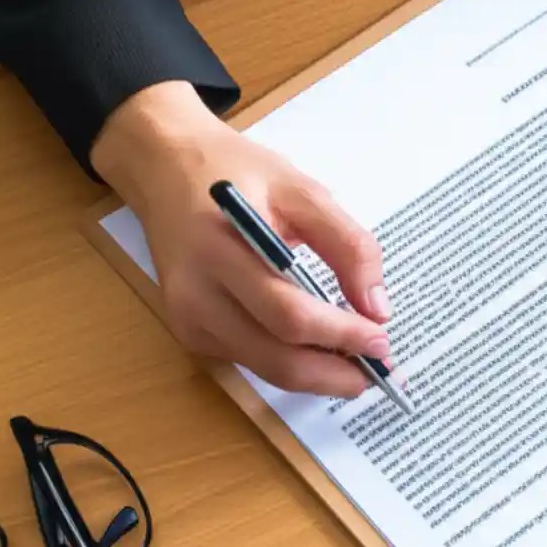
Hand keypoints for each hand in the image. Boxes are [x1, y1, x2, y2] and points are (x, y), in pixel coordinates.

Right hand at [90, 81, 391, 397]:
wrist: (165, 169)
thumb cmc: (237, 173)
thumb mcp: (301, 190)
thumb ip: (347, 244)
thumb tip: (376, 308)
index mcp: (221, 250)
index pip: (289, 315)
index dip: (341, 336)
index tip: (382, 339)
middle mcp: (197, 295)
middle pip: (276, 357)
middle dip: (334, 372)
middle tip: (377, 367)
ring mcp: (188, 319)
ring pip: (264, 369)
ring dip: (317, 377)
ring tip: (356, 366)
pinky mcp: (189, 332)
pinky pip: (249, 361)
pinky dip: (290, 365)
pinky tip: (318, 351)